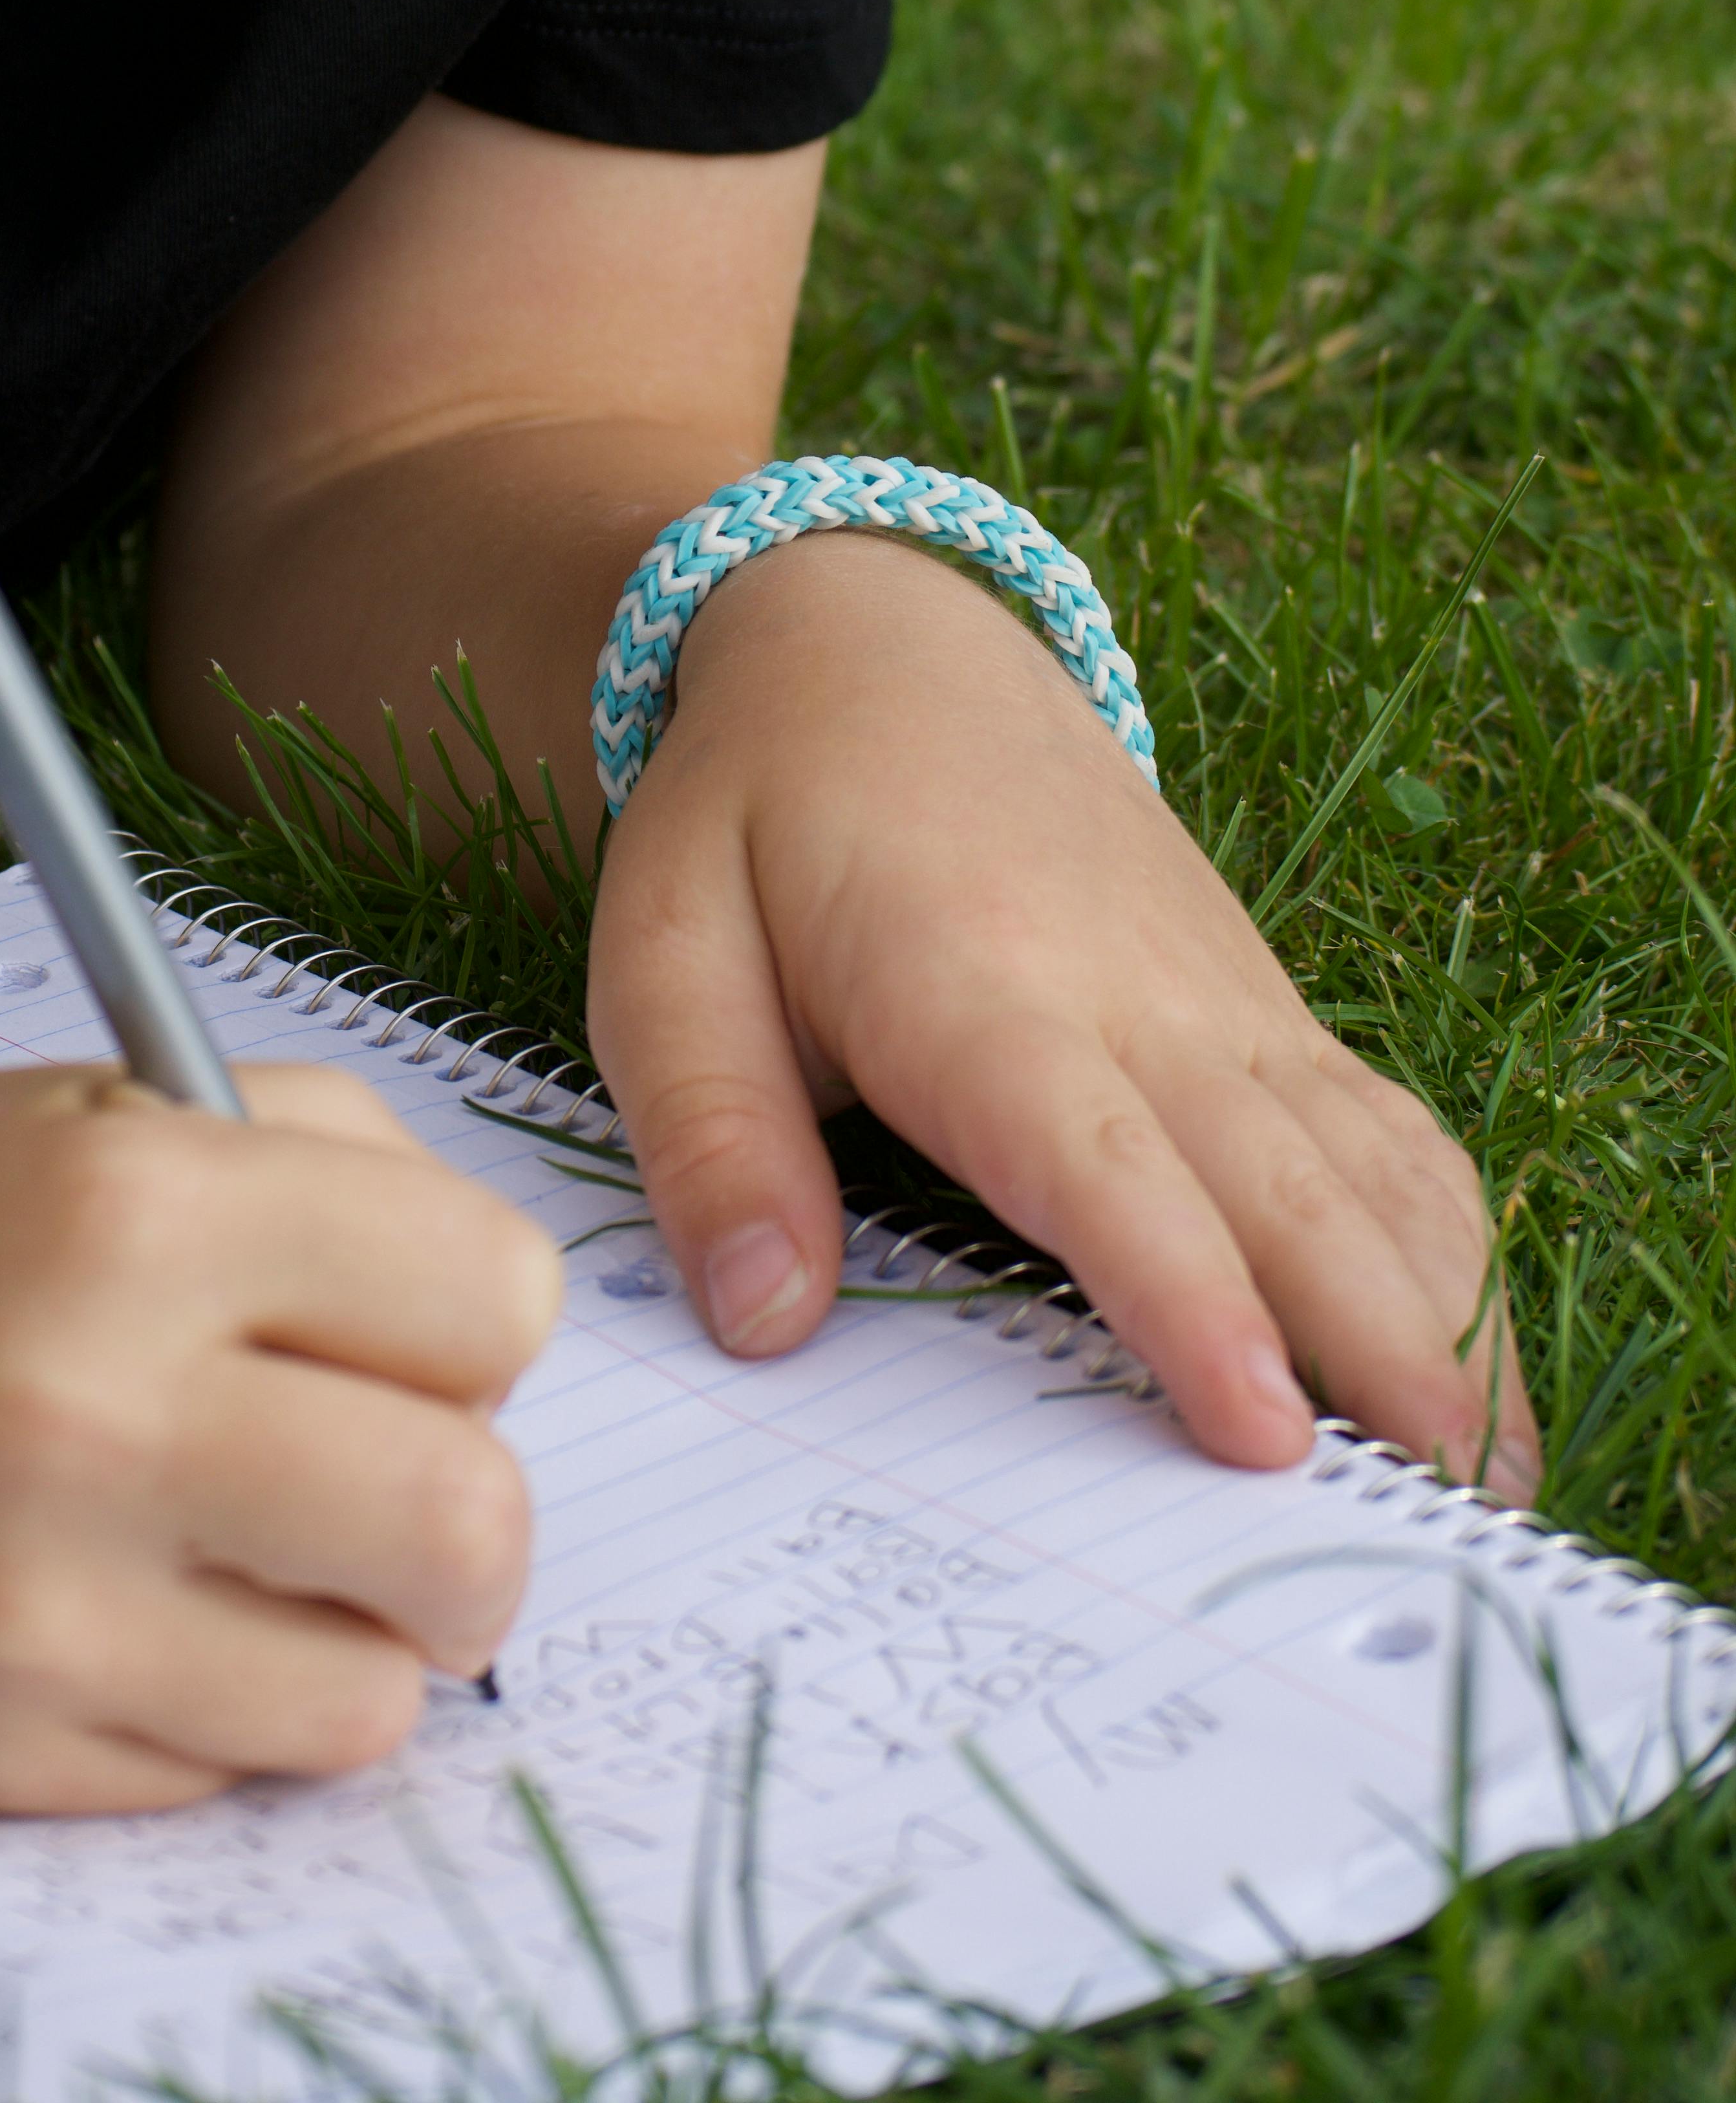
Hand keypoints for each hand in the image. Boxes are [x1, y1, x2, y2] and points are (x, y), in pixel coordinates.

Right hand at [0, 1059, 563, 1810]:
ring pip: (376, 1697)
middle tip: (400, 1486)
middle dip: (473, 1516)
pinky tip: (126, 1601)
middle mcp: (85, 1404)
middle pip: (470, 1523)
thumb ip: (355, 1176)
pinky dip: (221, 1704)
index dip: (476, 1316)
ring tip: (256, 1548)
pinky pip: (230, 1774)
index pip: (494, 1297)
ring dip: (354, 1631)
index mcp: (138, 1206)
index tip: (413, 1326)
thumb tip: (505, 1344)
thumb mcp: (140, 1099)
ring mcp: (31, 1602)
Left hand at [586, 533, 1536, 1497]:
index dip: (1187, 1294)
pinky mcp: (1257, 1003)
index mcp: (977, 992)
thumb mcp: (662, 952)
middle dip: (1377, 1348)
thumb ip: (709, 1134)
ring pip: (1362, 1164)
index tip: (1263, 1429)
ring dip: (1441, 1310)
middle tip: (1451, 1514)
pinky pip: (1375, 1122)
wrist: (881, 644)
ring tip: (1495, 1480)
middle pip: (1281, 1186)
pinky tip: (1472, 1340)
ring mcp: (1218, 998)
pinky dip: (1443, 1230)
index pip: (1101, 1163)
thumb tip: (761, 1319)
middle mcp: (1134, 998)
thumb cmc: (756, 813)